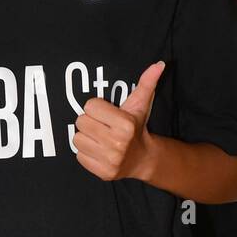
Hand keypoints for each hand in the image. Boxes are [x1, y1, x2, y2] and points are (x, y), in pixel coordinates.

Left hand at [73, 61, 165, 182]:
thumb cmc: (137, 127)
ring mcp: (110, 160)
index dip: (97, 108)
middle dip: (90, 122)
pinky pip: (78, 156)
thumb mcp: (141, 104)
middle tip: (103, 126)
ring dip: (86, 137)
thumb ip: (147, 82)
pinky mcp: (103, 173)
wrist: (144, 159)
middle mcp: (117, 144)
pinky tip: (99, 150)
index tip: (107, 113)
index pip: (89, 106)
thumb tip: (159, 63)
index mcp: (125, 125)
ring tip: (100, 137)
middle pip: (80, 122)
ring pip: (77, 139)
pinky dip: (86, 152)